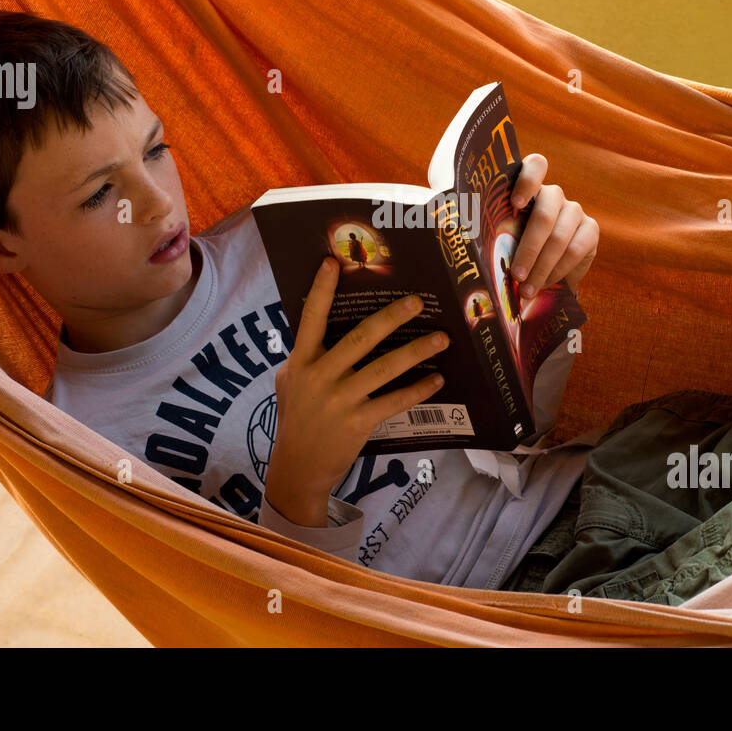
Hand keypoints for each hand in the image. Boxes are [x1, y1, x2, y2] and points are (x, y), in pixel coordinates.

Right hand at [267, 257, 449, 526]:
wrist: (298, 467)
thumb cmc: (296, 418)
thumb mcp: (290, 382)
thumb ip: (304, 355)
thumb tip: (321, 326)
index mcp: (301, 361)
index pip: (311, 318)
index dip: (321, 290)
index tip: (333, 262)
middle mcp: (320, 375)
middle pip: (361, 338)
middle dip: (392, 317)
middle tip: (418, 301)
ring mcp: (340, 399)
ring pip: (385, 368)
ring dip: (417, 351)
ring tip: (442, 337)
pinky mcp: (358, 422)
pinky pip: (394, 400)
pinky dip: (418, 389)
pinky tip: (437, 380)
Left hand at [508, 152, 597, 298]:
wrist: (547, 269)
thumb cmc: (515, 248)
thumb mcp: (505, 238)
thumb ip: (497, 236)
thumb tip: (475, 252)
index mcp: (528, 188)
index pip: (536, 166)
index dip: (527, 180)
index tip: (514, 203)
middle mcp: (553, 195)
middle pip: (544, 214)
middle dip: (528, 248)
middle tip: (516, 274)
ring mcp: (574, 210)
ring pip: (559, 237)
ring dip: (541, 267)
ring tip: (527, 288)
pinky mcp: (590, 229)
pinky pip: (575, 250)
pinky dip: (557, 270)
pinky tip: (545, 283)